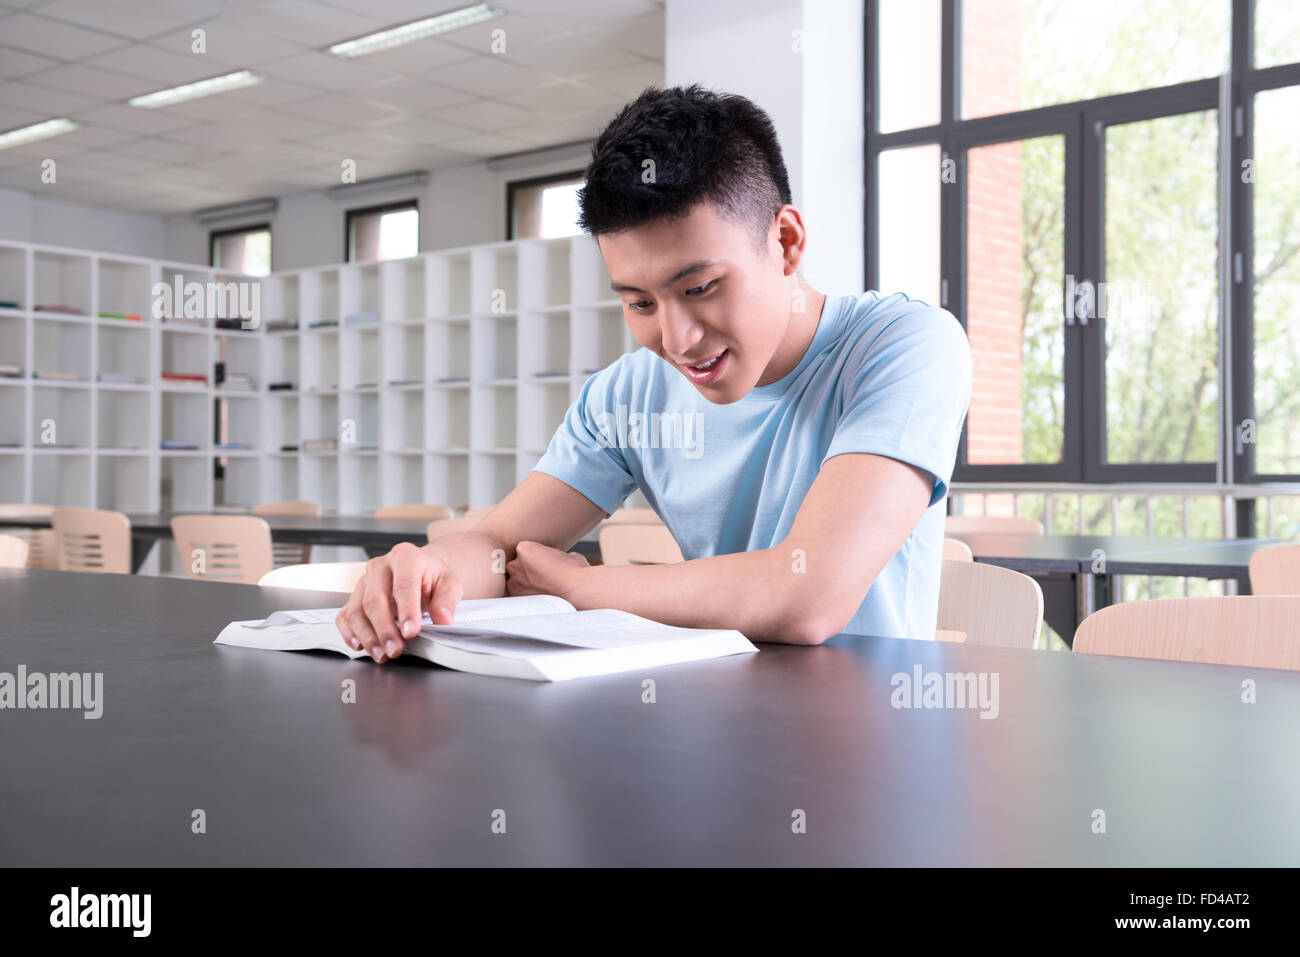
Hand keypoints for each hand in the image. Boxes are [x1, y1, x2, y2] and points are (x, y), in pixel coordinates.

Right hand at [336, 543, 461, 662]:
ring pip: (356, 610)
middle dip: (384, 629)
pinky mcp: (354, 596)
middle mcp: (380, 566)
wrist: (421, 570)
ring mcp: (363, 581)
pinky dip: (349, 633)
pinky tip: (360, 645)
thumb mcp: (449, 584)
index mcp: (406, 557)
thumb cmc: (433, 577)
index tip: (411, 632)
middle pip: (374, 600)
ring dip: (367, 636)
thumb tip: (444, 620)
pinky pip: (345, 616)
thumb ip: (447, 601)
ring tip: (381, 654)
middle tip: (395, 650)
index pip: (403, 585)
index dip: (407, 611)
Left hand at [505, 541, 591, 602]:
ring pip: (515, 582)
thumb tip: (555, 561)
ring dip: (525, 585)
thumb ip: (552, 557)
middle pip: (515, 566)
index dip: (533, 559)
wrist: (577, 590)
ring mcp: (513, 583)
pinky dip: (527, 597)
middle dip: (526, 571)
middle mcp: (514, 564)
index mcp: (524, 548)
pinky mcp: (516, 599)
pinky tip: (541, 597)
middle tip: (541, 577)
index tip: (543, 564)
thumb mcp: (563, 554)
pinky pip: (518, 596)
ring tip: (543, 589)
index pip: (523, 552)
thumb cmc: (574, 572)